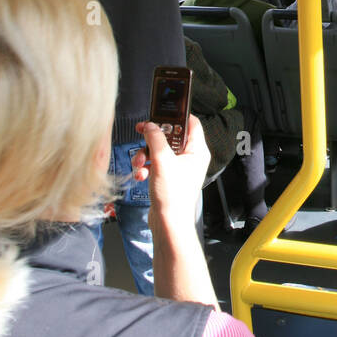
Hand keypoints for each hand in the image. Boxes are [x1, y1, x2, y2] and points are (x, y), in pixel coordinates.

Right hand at [132, 115, 210, 232]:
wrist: (168, 223)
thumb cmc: (172, 195)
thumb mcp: (162, 160)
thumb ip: (155, 138)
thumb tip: (150, 125)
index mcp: (197, 151)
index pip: (191, 123)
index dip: (175, 116)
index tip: (159, 113)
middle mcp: (191, 158)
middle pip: (171, 137)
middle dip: (152, 139)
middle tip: (141, 134)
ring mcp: (180, 168)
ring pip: (160, 151)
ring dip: (145, 155)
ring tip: (139, 164)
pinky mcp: (169, 178)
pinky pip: (156, 165)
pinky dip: (146, 168)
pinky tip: (140, 175)